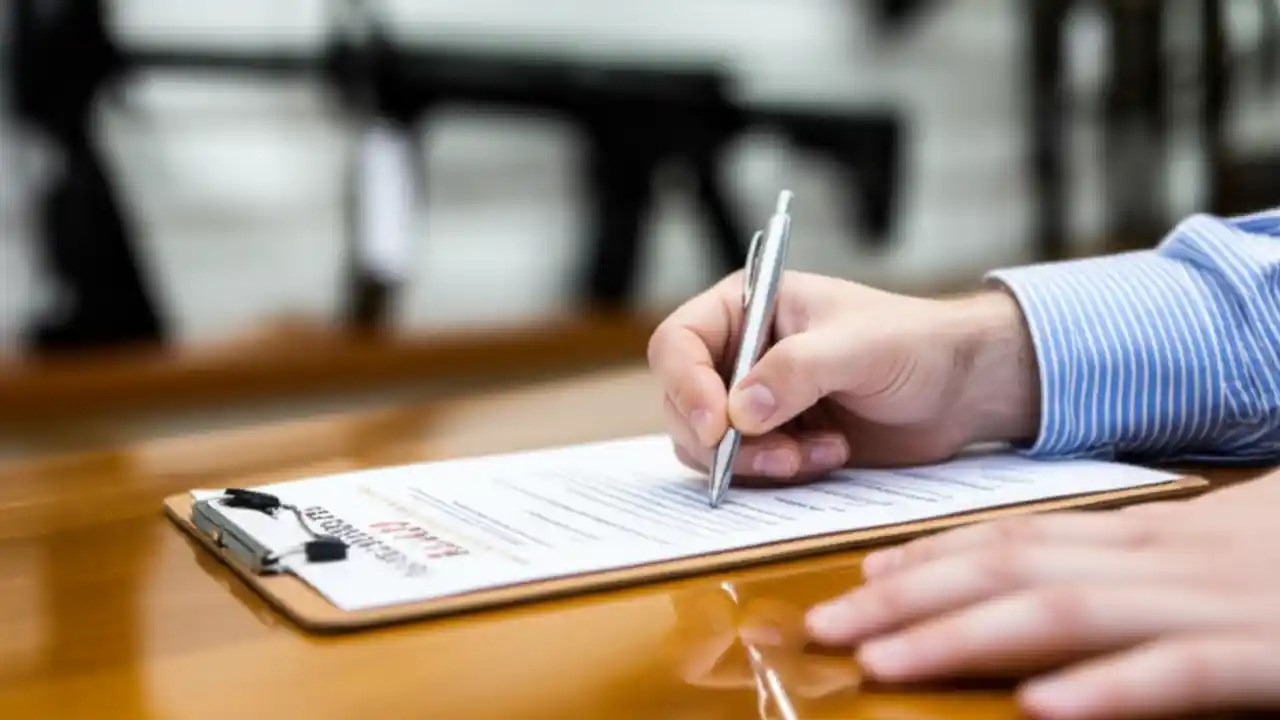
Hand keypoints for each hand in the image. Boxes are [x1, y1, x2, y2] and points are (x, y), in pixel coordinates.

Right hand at [647, 271, 1038, 479]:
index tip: (715, 426)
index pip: (678, 343)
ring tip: (817, 454)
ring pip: (708, 445)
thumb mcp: (857, 348)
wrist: (961, 390)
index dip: (684, 385)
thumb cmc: (914, 344)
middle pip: (681, 402)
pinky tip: (832, 455)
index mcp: (745, 307)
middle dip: (722, 439)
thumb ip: (795, 372)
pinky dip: (780, 474)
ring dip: (755, 462)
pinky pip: (745, 471)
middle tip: (777, 455)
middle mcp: (738, 354)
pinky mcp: (775, 442)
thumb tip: (736, 412)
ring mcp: (753, 402)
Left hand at [805, 471, 1279, 719]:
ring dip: (966, 637)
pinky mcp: (1268, 657)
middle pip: (1013, 568)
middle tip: (827, 628)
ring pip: (1068, 611)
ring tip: (887, 663)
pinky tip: (1042, 710)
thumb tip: (1041, 584)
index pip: (1017, 535)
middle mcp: (1166, 558)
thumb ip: (1129, 566)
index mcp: (1150, 533)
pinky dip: (1108, 690)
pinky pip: (1178, 674)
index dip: (930, 557)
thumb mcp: (1212, 550)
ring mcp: (1215, 604)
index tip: (861, 579)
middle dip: (911, 599)